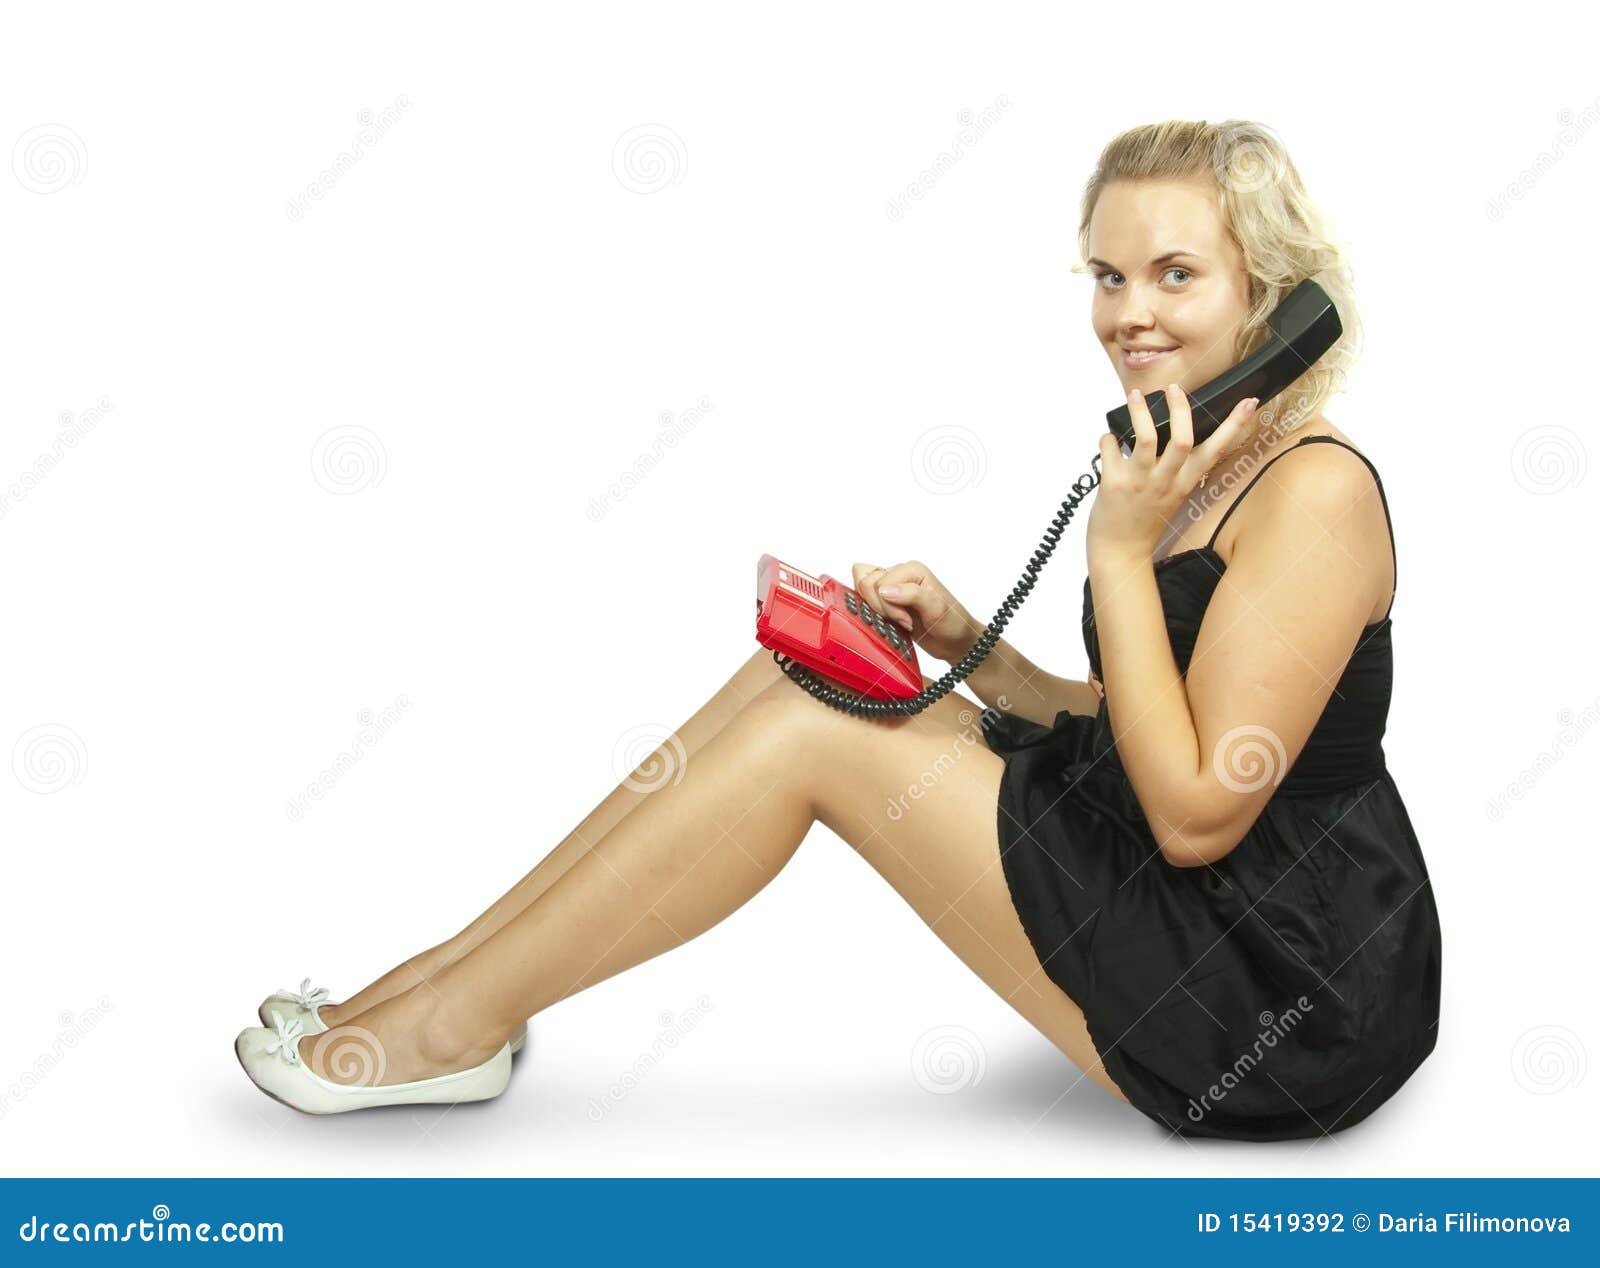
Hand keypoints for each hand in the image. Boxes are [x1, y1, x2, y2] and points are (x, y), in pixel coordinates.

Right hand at [851, 559, 979, 664]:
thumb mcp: (937, 609)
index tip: (907, 619)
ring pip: (861, 589)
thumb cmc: (952, 623)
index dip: (889, 605)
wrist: (955, 641)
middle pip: (866, 583)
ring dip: (876, 611)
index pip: (879, 582)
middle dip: (882, 608)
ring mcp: (890, 588)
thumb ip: (912, 595)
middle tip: (903, 619)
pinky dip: (871, 613)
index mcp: (911, 569)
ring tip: (897, 620)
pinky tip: (889, 622)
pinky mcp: (885, 601)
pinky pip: (863, 600)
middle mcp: (899, 574)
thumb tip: (885, 590)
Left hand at [1088, 383, 1260, 564]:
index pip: (1215, 451)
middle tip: (1174, 389)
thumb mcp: (1172, 496)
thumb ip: (1177, 469)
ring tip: (1135, 395)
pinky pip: (1111, 448)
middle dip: (1180, 408)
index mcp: (1184, 484)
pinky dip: (1108, 438)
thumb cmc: (1143, 524)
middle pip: (1184, 439)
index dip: (1233, 426)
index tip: (1248, 403)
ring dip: (1140, 412)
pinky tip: (1108, 439)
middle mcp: (1165, 482)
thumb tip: (1173, 435)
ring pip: (1146, 438)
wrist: (1120, 553)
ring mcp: (1140, 482)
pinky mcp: (1114, 484)